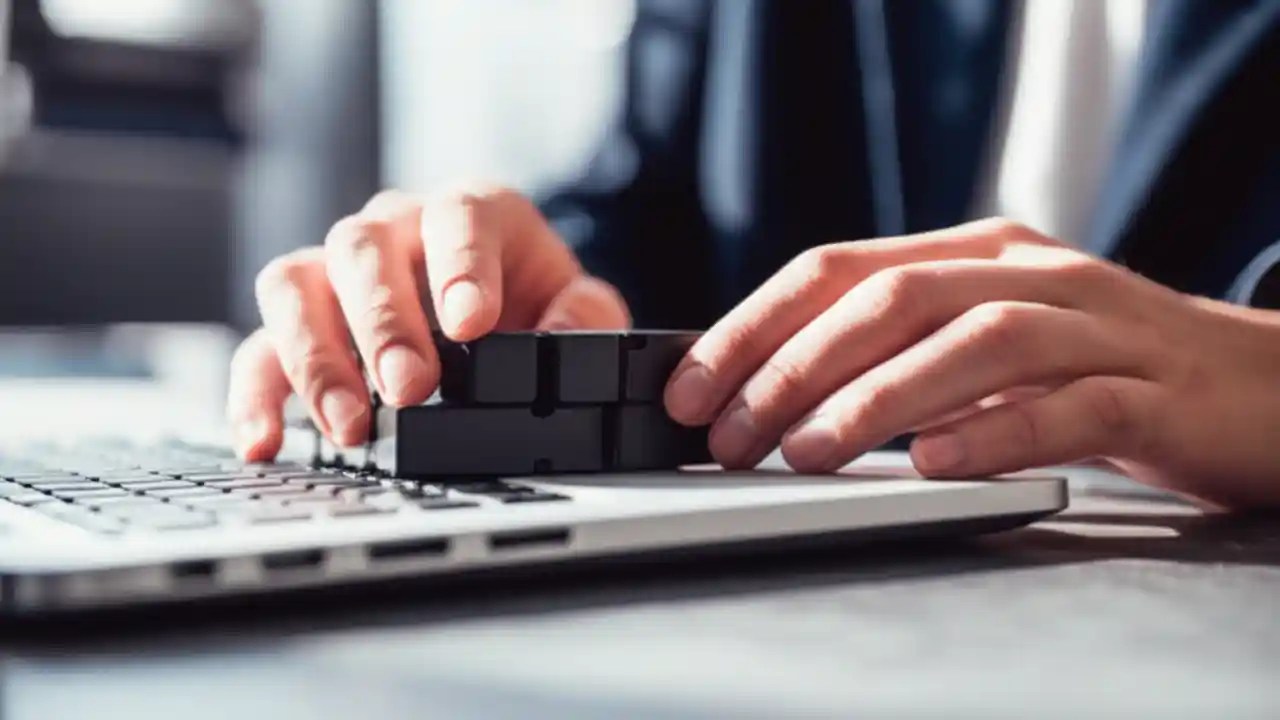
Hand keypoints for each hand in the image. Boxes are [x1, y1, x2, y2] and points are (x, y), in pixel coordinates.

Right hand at [227, 187, 629, 459]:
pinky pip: (259, 346)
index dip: (460, 265)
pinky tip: (263, 442)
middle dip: (384, 321)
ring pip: (295, 284)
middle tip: (410, 386)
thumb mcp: (577, 303)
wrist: (497, 312)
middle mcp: (394, 229)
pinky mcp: (303, 325)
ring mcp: (338, 274)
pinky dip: (256, 395)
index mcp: (469, 210)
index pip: (458, 214)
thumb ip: (585, 315)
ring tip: (351, 424)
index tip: (473, 323)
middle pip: (363, 247)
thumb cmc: (533, 300)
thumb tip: (563, 339)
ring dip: (315, 356)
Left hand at [664, 218, 1279, 509]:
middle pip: (892, 297)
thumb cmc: (1096, 365)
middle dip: (795, 366)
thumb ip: (900, 348)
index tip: (692, 387)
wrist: (1255, 382)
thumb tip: (771, 392)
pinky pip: (1067, 408)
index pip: (837, 268)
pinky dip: (994, 434)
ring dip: (878, 398)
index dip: (754, 326)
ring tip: (807, 453)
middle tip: (734, 433)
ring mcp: (1096, 327)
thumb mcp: (985, 336)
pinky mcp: (1153, 392)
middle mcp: (1028, 273)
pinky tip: (935, 465)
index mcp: (973, 252)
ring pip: (975, 341)